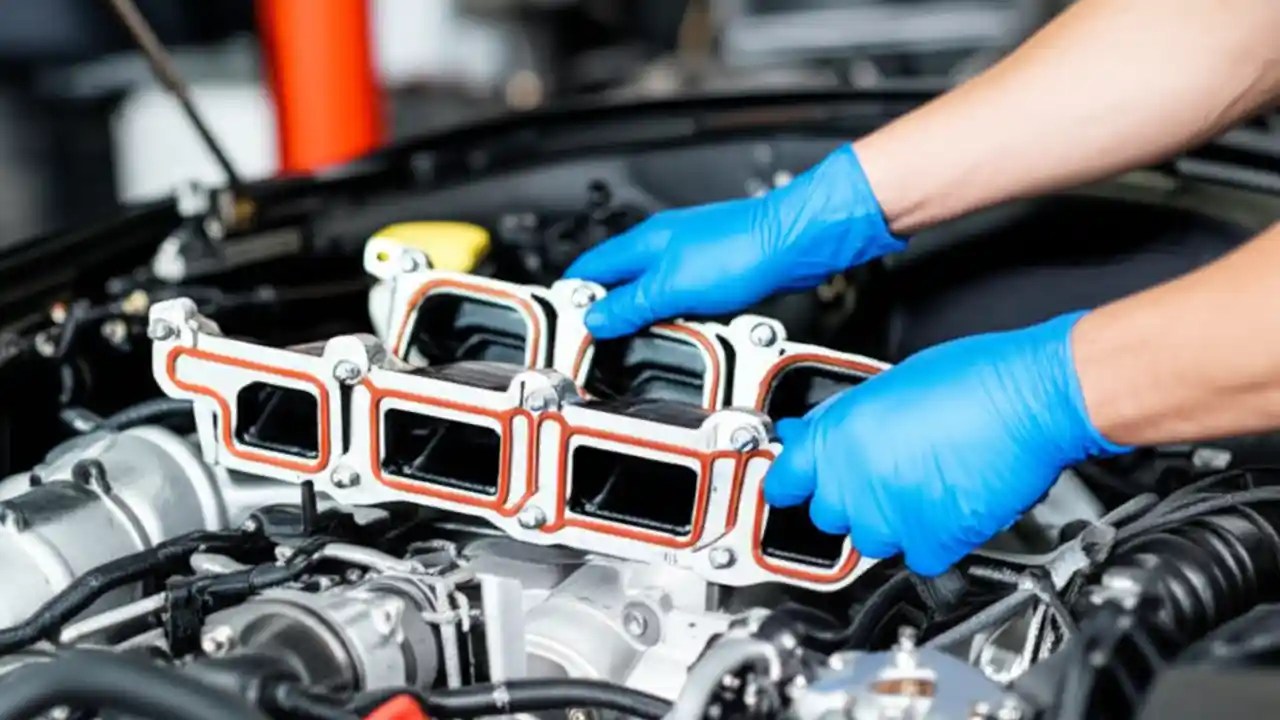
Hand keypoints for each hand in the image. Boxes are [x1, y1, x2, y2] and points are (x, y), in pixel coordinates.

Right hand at [564, 145, 904, 338]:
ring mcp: (688, 256)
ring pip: (647, 287)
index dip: (573, 295)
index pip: (590, 269)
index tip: (563, 321)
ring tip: (630, 338)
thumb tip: (596, 320)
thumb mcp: (673, 287)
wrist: (796, 242)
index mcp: (644, 243)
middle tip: (595, 338)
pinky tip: (676, 326)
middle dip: (603, 308)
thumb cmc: (743, 250)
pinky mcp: (714, 270)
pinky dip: (668, 312)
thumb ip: (632, 305)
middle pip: (616, 279)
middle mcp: (662, 244)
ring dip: (636, 312)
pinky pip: (676, 294)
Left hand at [763, 312, 1126, 575]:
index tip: (788, 488)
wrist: (1029, 400)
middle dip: (848, 499)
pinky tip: (947, 511)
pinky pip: (917, 558)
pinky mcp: (931, 543)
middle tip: (881, 477)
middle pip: (828, 514)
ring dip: (889, 522)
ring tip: (922, 489)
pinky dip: (931, 543)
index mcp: (836, 436)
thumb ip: (848, 419)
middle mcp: (853, 481)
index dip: (789, 483)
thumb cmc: (972, 379)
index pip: (784, 479)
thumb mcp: (887, 383)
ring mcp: (889, 516)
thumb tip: (824, 431)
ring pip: (870, 540)